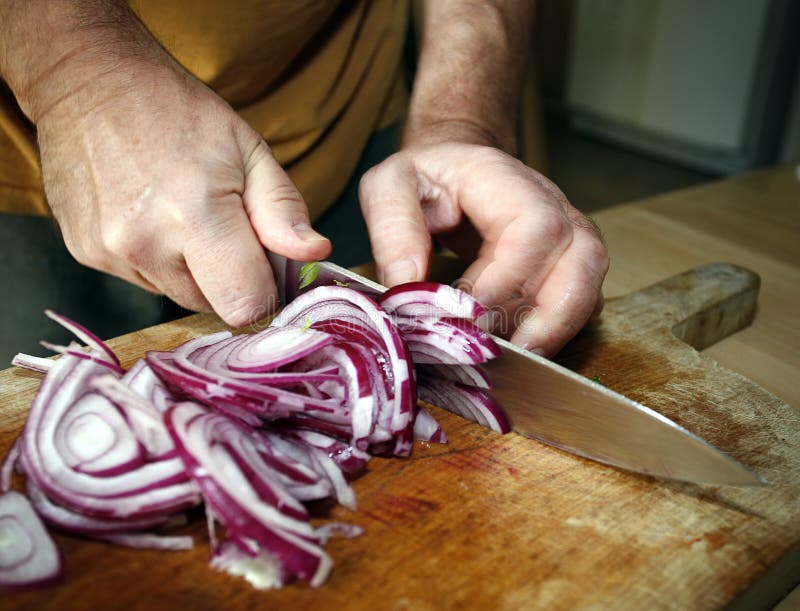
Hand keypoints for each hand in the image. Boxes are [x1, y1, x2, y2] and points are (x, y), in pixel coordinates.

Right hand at [36, 60, 329, 326]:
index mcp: (196, 215)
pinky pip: (144, 279)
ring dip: (194, 269)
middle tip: (227, 228)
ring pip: (178, 294)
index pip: (245, 305)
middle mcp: (145, 244)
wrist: (90, 82)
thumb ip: (283, 211)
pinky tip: (153, 216)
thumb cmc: (179, 112)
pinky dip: (159, 259)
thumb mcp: (249, 150)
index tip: (267, 265)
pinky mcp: (87, 254)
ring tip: (184, 213)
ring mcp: (110, 252)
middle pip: (214, 304)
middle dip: (231, 277)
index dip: (265, 292)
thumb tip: (315, 255)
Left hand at [359, 143, 607, 356]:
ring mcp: (565, 233)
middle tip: (506, 350)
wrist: (450, 168)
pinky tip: (524, 348)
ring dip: (559, 326)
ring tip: (520, 357)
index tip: (471, 313)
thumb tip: (407, 286)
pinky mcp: (565, 262)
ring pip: (589, 282)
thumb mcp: (388, 185)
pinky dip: (559, 328)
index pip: (535, 225)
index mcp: (504, 179)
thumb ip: (393, 229)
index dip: (511, 275)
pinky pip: (581, 299)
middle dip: (549, 313)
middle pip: (582, 257)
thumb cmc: (423, 177)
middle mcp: (549, 203)